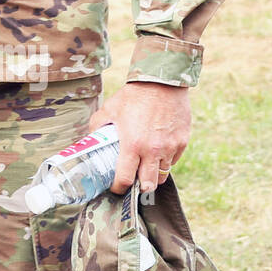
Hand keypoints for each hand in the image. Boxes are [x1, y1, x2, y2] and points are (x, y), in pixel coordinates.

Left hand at [88, 81, 190, 195]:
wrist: (161, 82)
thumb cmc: (133, 96)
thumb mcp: (109, 109)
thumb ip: (97, 126)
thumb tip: (89, 139)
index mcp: (132, 145)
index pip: (125, 179)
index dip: (119, 187)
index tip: (116, 188)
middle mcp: (153, 151)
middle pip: (149, 184)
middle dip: (140, 187)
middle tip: (134, 181)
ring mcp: (170, 148)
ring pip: (163, 174)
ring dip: (154, 175)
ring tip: (146, 167)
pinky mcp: (182, 142)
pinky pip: (174, 160)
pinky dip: (165, 161)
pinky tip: (158, 152)